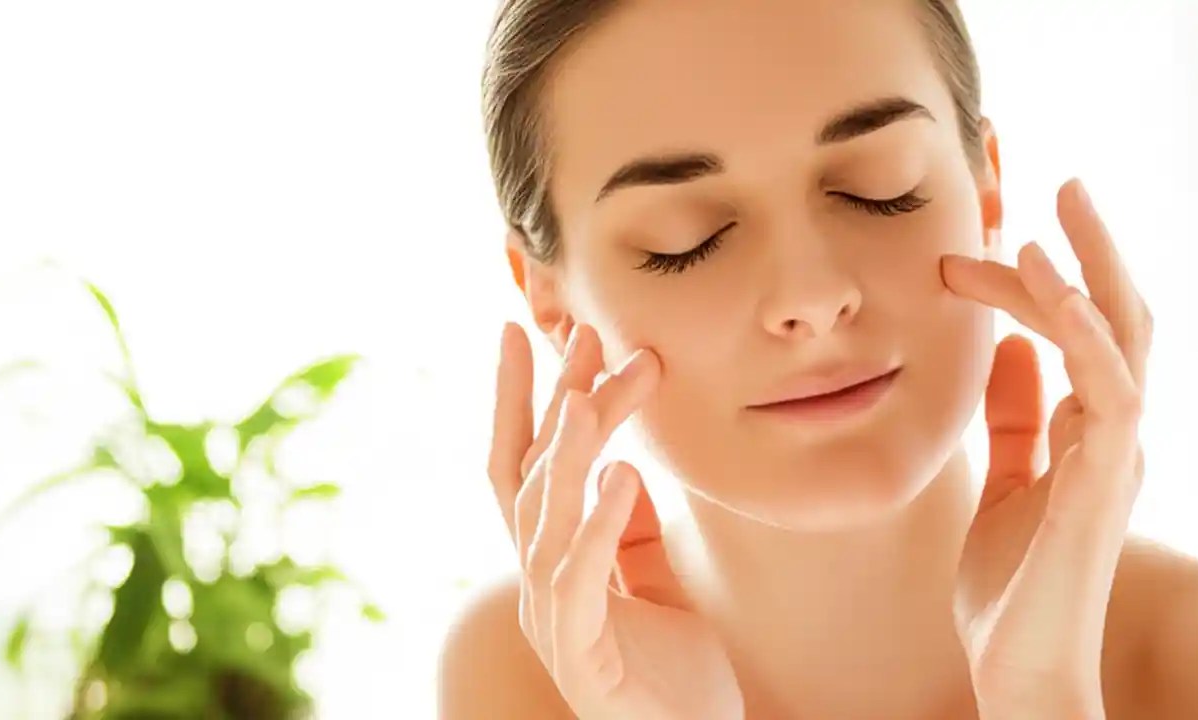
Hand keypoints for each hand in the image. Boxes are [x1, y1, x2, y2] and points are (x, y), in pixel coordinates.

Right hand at [487, 322, 743, 719]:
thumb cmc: (674, 669)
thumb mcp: (652, 577)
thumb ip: (630, 525)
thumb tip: (623, 459)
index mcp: (554, 560)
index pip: (525, 463)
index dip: (523, 397)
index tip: (537, 328)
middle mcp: (539, 584)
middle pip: (526, 476)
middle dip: (544, 402)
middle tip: (578, 335)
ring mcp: (554, 620)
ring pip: (544, 519)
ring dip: (568, 451)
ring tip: (590, 391)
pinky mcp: (582, 657)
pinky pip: (580, 580)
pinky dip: (599, 523)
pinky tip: (624, 474)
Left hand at [941, 179, 1150, 717]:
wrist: (1014, 663)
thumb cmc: (1010, 582)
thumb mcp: (1003, 480)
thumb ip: (1012, 419)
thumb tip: (1008, 351)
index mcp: (1086, 428)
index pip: (1069, 332)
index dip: (1020, 287)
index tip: (955, 260)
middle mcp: (1112, 432)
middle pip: (1115, 317)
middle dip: (1090, 248)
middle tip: (1057, 181)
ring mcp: (1116, 454)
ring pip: (1124, 338)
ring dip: (1092, 270)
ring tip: (1058, 210)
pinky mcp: (1103, 480)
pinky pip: (1108, 391)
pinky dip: (1082, 334)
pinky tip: (1050, 291)